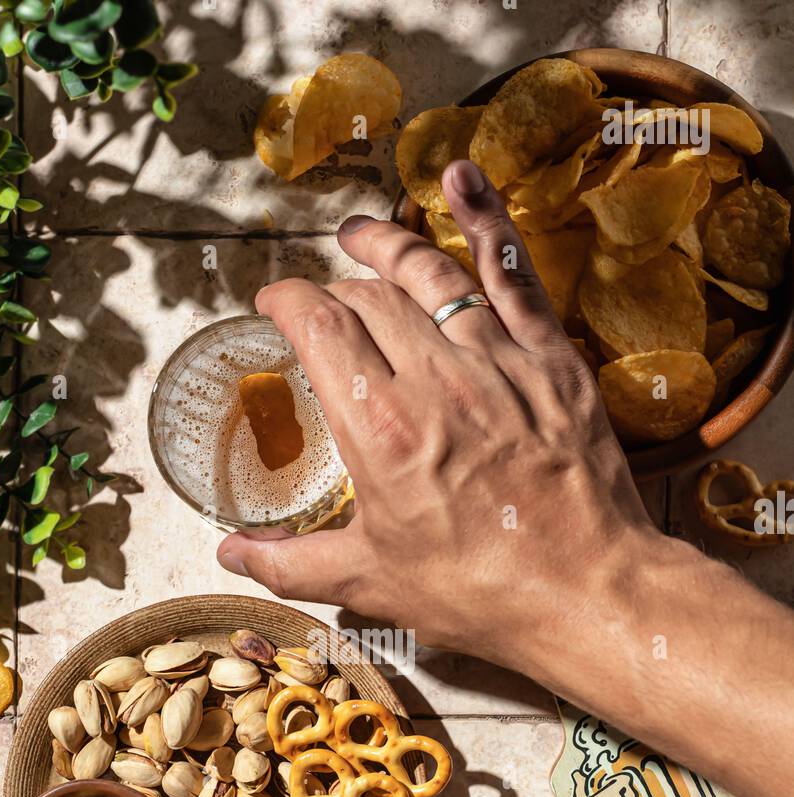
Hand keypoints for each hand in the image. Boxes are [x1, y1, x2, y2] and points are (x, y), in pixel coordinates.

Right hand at [217, 158, 659, 691]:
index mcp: (382, 431)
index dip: (289, 301)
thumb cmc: (479, 593)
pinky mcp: (552, 359)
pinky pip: (513, 273)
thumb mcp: (371, 583)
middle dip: (334, 284)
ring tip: (362, 234)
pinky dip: (485, 221)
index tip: (276, 302)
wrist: (587, 592)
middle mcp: (436, 380)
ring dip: (390, 246)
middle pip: (371, 296)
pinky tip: (461, 181)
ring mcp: (500, 361)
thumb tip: (231, 554)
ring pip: (434, 273)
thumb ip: (291, 562)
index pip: (320, 328)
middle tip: (321, 293)